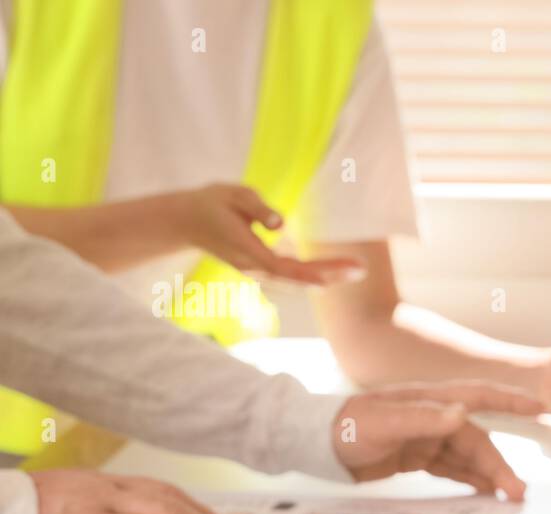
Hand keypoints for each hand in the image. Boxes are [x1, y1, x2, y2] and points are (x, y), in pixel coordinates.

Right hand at [178, 184, 366, 285]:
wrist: (187, 221)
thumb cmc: (211, 203)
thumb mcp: (232, 194)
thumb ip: (256, 207)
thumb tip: (280, 224)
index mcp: (246, 250)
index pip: (281, 266)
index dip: (306, 273)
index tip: (328, 279)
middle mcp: (253, 267)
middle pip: (295, 276)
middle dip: (329, 275)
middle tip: (361, 270)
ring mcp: (256, 271)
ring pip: (296, 279)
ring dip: (326, 276)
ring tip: (356, 270)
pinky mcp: (260, 268)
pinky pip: (291, 274)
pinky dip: (314, 274)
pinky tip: (336, 272)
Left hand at [332, 382, 542, 498]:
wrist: (318, 442)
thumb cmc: (347, 426)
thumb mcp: (382, 422)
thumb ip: (422, 418)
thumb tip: (463, 414)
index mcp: (431, 401)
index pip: (480, 397)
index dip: (511, 401)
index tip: (541, 407)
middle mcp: (435, 418)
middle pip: (478, 440)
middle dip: (501, 464)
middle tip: (518, 492)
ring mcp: (428, 438)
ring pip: (468, 457)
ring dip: (490, 475)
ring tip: (510, 497)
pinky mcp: (418, 457)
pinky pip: (452, 469)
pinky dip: (471, 480)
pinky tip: (486, 493)